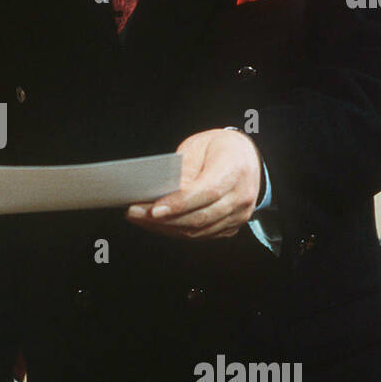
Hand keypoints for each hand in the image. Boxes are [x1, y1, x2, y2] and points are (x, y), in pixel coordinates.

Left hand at [125, 128, 261, 239]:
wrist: (246, 157)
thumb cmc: (218, 148)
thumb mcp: (199, 146)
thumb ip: (184, 170)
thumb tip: (161, 193)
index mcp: (235, 169)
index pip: (207, 192)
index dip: (179, 203)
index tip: (153, 209)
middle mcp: (242, 196)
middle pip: (200, 216)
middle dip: (164, 219)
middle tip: (134, 212)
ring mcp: (239, 215)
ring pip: (198, 230)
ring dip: (165, 228)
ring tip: (139, 217)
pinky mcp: (231, 226)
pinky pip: (201, 234)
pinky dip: (176, 231)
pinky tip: (156, 224)